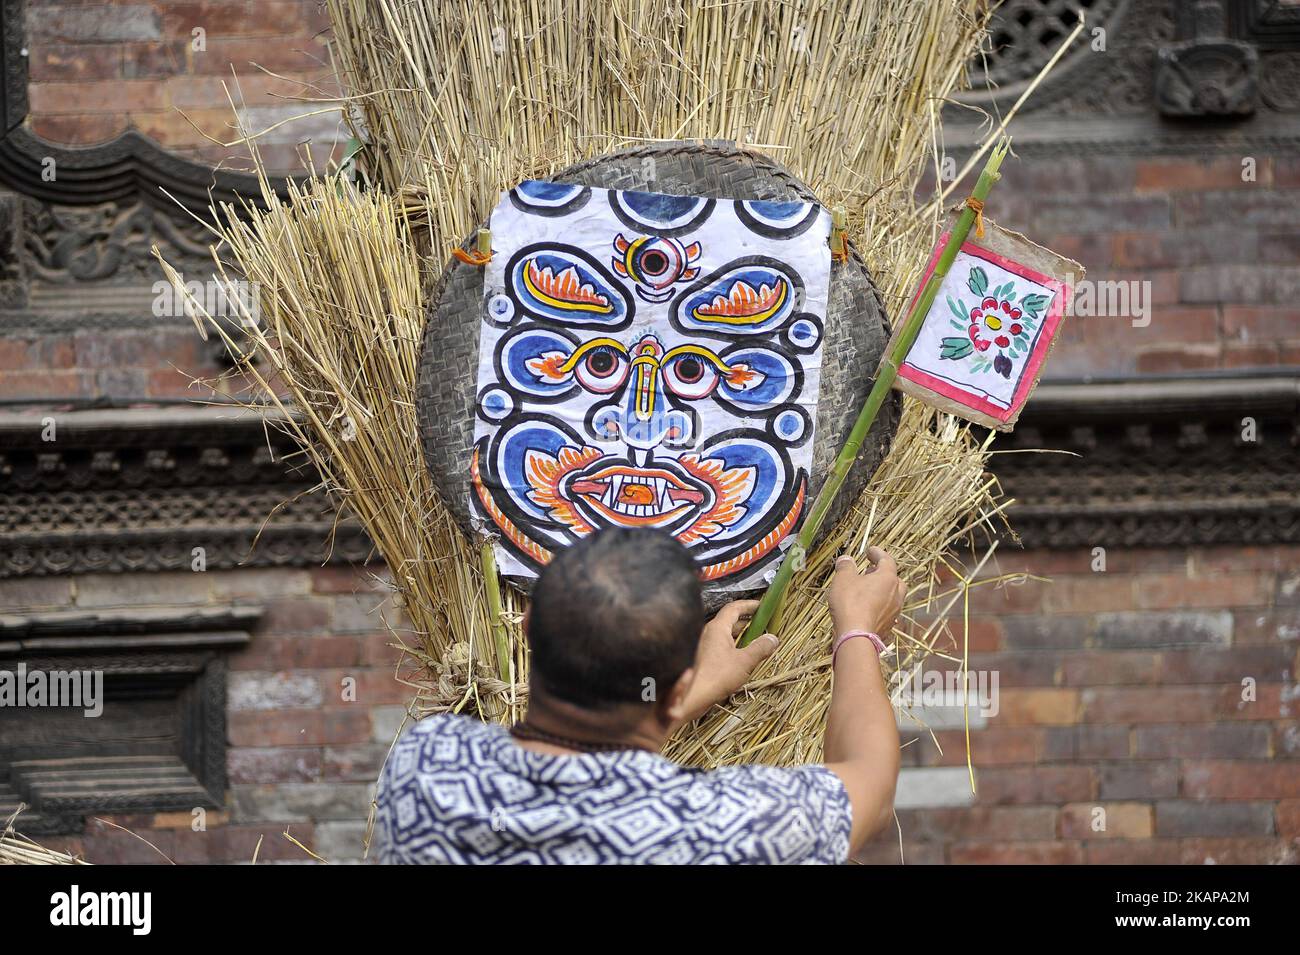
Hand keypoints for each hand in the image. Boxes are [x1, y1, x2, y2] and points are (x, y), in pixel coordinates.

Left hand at [680, 599, 779, 722]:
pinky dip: (732, 646)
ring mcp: (703, 645)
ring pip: (724, 635)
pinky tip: (740, 658)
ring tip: (755, 642)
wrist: (690, 697)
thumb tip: (774, 638)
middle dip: (747, 621)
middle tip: (763, 625)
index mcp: (717, 627)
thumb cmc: (716, 676)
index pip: (734, 608)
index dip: (749, 605)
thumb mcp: (744, 662)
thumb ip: (760, 648)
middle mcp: (708, 632)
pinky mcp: (701, 658)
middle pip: (729, 620)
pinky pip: (720, 646)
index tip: (762, 606)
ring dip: (740, 636)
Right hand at [827, 546, 904, 639]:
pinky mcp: (889, 625)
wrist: (855, 636)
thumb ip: (846, 566)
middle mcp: (896, 594)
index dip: (878, 553)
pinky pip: (886, 611)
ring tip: (867, 590)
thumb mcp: (843, 579)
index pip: (887, 560)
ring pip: (892, 596)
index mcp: (888, 578)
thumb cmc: (850, 603)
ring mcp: (894, 611)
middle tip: (870, 571)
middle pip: (894, 579)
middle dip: (883, 573)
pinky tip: (868, 608)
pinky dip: (879, 606)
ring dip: (882, 591)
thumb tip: (846, 559)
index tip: (870, 550)